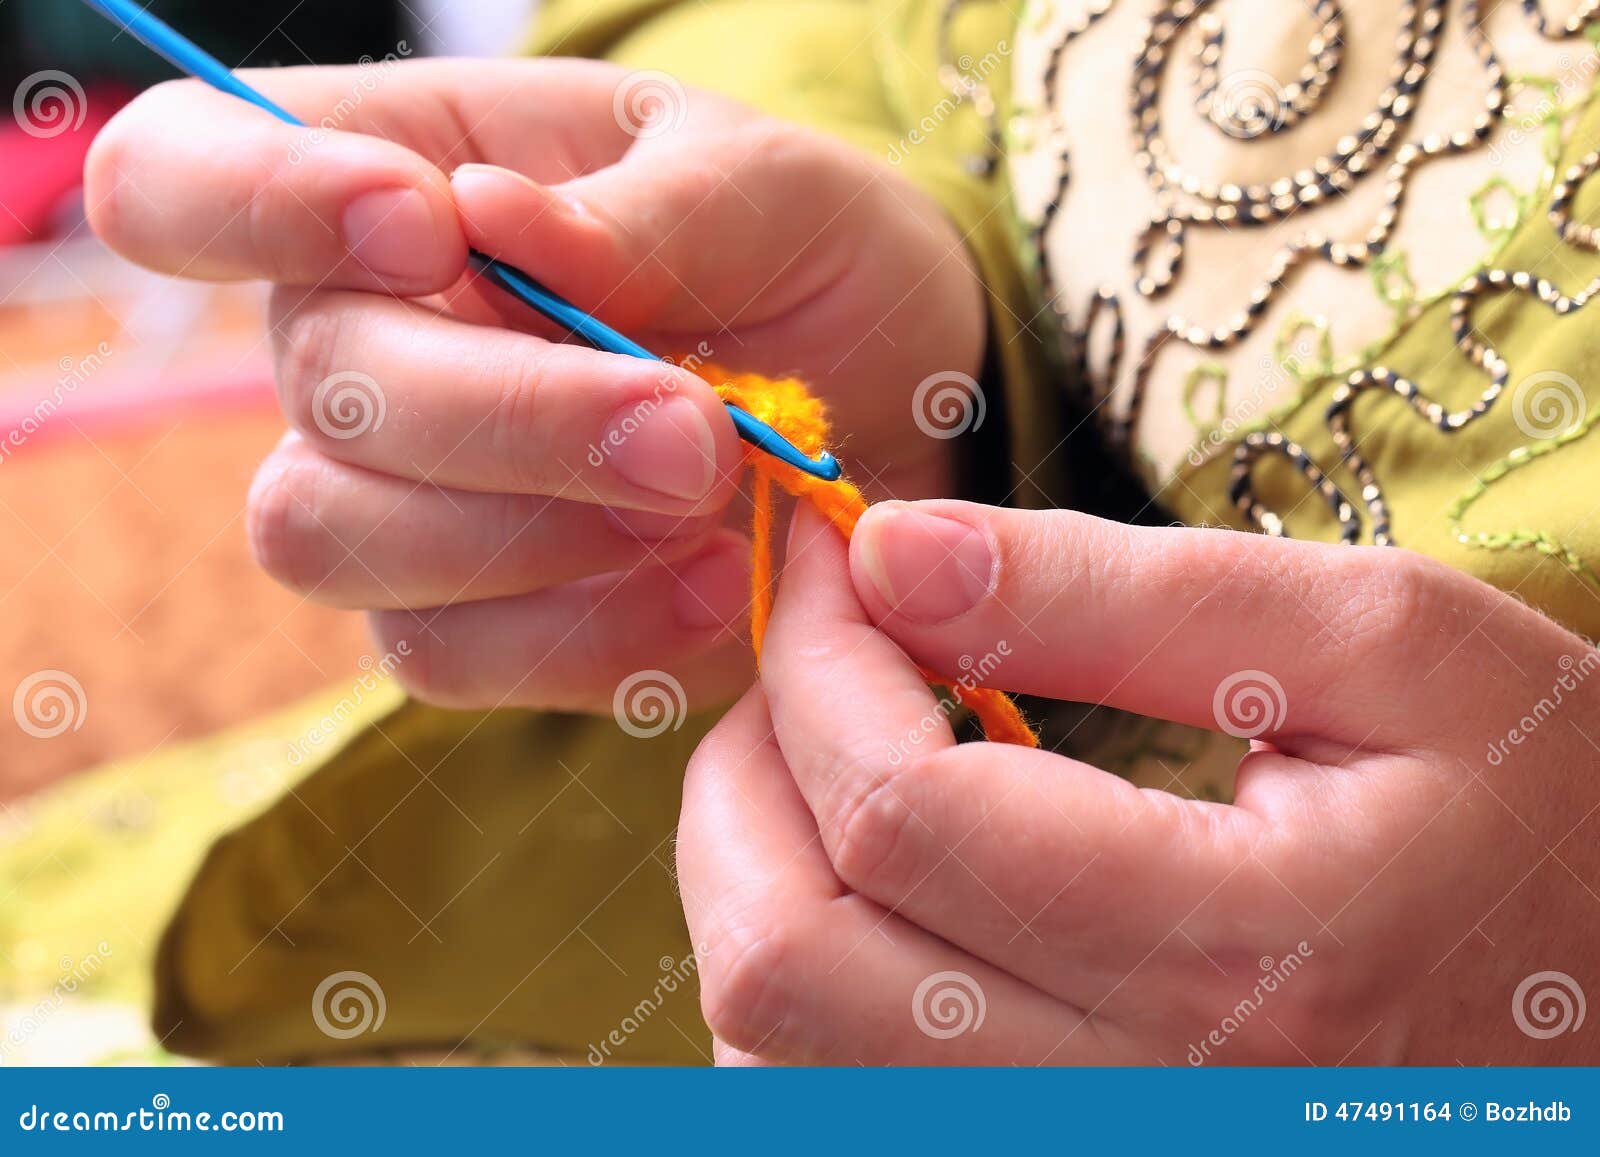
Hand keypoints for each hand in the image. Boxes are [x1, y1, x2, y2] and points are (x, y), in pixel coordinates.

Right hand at [86, 59, 983, 711]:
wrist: (894, 414)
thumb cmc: (812, 263)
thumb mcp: (772, 191)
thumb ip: (646, 211)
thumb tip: (490, 225)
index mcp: (392, 178)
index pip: (186, 174)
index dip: (251, 202)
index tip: (422, 230)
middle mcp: (358, 342)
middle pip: (314, 392)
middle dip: (511, 421)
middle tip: (692, 432)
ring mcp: (397, 497)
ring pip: (340, 540)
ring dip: (536, 537)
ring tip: (713, 502)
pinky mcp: (470, 624)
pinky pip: (450, 660)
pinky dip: (592, 635)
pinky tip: (720, 585)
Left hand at [678, 501, 1599, 1063]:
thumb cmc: (1540, 815)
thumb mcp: (1383, 652)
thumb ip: (1123, 594)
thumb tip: (896, 553)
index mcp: (1234, 962)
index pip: (901, 809)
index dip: (820, 658)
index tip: (834, 555)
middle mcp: (1137, 1107)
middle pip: (791, 964)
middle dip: (744, 776)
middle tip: (809, 655)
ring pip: (777, 1065)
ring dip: (752, 881)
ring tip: (832, 753)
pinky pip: (819, 1110)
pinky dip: (798, 988)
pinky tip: (877, 884)